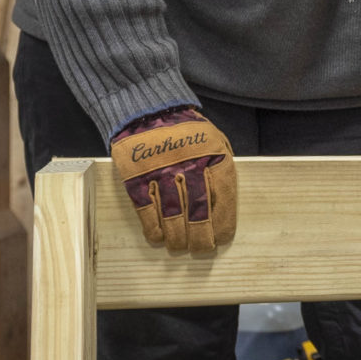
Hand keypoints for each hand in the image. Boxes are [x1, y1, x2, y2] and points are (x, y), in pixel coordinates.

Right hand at [112, 107, 236, 253]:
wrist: (147, 110)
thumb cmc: (187, 130)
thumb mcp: (216, 140)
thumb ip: (221, 167)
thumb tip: (224, 206)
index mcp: (214, 156)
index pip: (223, 198)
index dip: (222, 223)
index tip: (221, 239)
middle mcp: (189, 166)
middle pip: (198, 211)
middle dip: (200, 236)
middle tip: (201, 249)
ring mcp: (160, 172)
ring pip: (172, 214)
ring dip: (176, 237)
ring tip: (179, 247)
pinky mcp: (136, 176)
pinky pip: (145, 209)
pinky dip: (152, 227)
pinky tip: (158, 238)